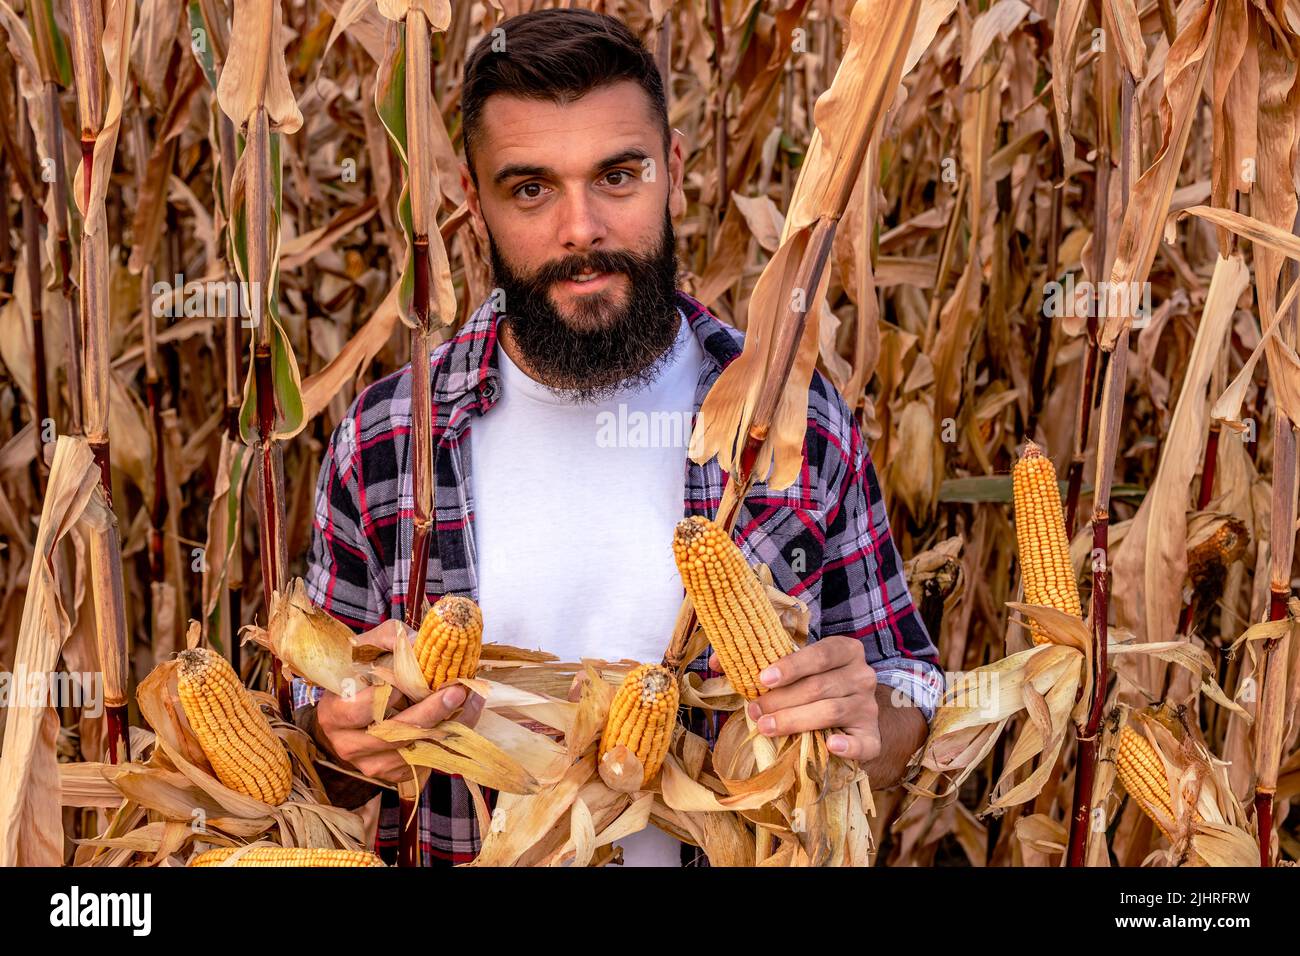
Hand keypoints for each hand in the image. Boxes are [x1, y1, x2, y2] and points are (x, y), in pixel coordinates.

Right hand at [313, 624, 482, 784]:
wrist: (354, 714)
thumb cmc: (362, 676)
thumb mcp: (370, 649)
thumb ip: (391, 640)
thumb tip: (419, 643)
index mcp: (334, 715)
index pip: (359, 710)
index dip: (386, 697)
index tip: (410, 682)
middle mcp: (349, 745)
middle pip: (393, 734)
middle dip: (430, 712)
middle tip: (457, 691)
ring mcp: (372, 765)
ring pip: (414, 751)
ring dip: (447, 726)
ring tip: (469, 701)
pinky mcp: (395, 775)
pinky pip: (426, 761)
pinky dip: (449, 739)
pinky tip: (463, 717)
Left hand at [711, 635, 879, 762]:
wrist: (853, 716)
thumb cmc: (814, 686)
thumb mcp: (795, 669)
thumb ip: (761, 662)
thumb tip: (716, 664)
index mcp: (845, 651)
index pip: (819, 654)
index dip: (791, 666)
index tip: (762, 679)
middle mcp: (862, 675)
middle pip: (819, 686)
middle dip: (782, 700)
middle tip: (754, 710)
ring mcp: (869, 707)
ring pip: (832, 712)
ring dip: (796, 721)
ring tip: (767, 727)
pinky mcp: (873, 737)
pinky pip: (863, 743)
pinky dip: (847, 745)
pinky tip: (830, 746)